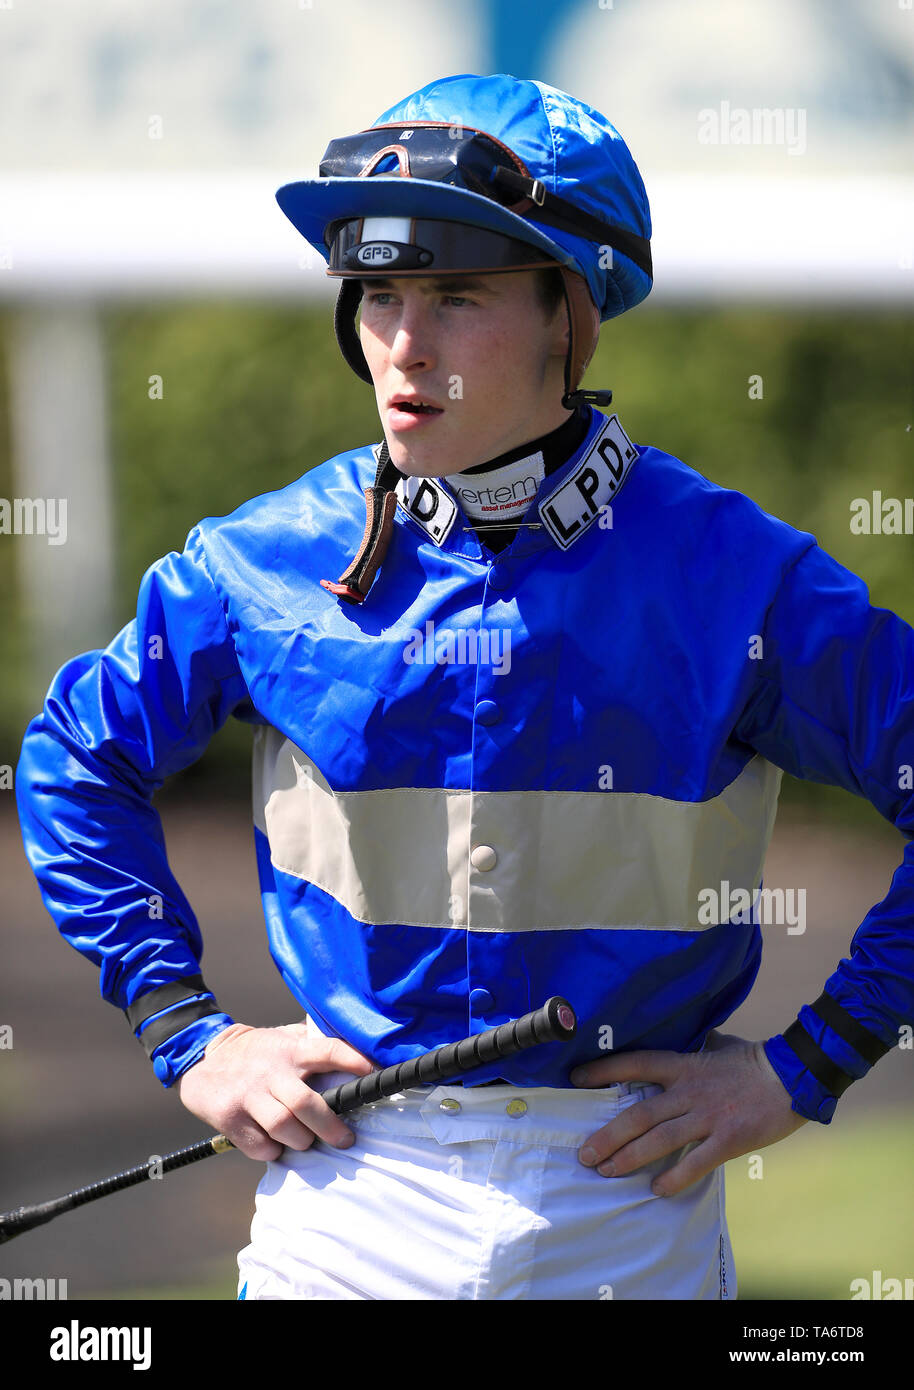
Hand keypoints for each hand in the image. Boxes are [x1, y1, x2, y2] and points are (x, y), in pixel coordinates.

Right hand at [177, 1021, 375, 1161]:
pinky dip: (273, 1151)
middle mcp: (271, 1071)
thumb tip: (355, 1053)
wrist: (200, 1059)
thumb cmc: (254, 1053)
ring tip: (306, 1141)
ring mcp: (248, 1095)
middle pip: (306, 1103)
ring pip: (284, 1127)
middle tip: (346, 1140)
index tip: (373, 1074)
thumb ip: (310, 1045)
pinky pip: (260, 1145)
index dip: (352, 1061)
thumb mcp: (281, 1039)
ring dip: (301, 1141)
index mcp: (290, 1050)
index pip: (327, 1050)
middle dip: (330, 1127)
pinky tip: (276, 1144)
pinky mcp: (229, 1117)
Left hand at [570, 1030, 807, 1195]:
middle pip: (639, 1115)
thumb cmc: (754, 1060)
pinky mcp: (729, 1140)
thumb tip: (681, 1039)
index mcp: (684, 1065)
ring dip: (628, 1158)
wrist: (795, 1075)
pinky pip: (696, 1163)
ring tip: (605, 1172)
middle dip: (607, 1136)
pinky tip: (656, 1190)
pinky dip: (675, 1178)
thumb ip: (694, 1049)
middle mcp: (689, 1091)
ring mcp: (708, 1117)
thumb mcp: (717, 1046)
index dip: (603, 1071)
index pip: (636, 1064)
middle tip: (584, 1154)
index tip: (576, 1079)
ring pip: (659, 1141)